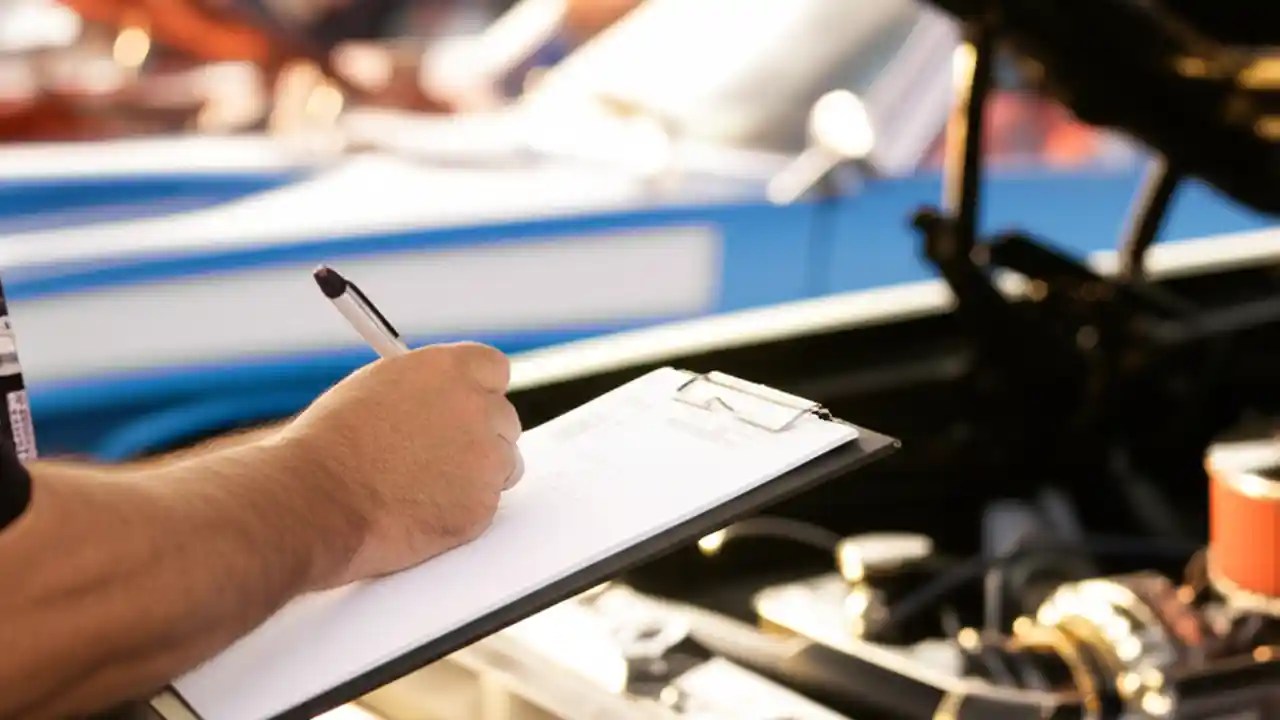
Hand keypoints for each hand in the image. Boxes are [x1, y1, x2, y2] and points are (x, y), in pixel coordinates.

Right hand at [275, 342, 521, 588]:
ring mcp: (484, 458)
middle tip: (446, 455)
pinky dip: (462, 511)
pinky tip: (421, 511)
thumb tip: (441, 399)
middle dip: (480, 436)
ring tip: (425, 487)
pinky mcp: (482, 505)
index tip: (468, 406)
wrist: (315, 500)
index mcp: (448, 369)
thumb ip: (422, 390)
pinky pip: (487, 505)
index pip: (493, 369)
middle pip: (503, 419)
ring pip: (504, 464)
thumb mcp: (375, 389)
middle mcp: (475, 407)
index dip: (479, 391)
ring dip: (477, 475)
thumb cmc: (329, 446)